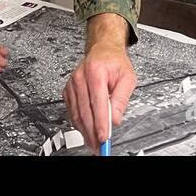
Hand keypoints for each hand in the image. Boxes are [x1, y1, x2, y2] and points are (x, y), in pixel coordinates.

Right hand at [63, 13, 136, 152]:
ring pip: (76, 113)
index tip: (104, 137)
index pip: (97, 103)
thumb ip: (121, 99)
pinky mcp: (68, 90)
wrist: (103, 49)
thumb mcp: (127, 77)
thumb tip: (115, 119)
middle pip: (85, 111)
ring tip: (93, 142)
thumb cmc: (114, 62)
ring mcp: (72, 84)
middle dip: (92, 132)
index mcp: (95, 72)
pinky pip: (72, 111)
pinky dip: (78, 123)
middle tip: (99, 146)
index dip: (100, 123)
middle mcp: (80, 78)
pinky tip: (85, 130)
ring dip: (85, 131)